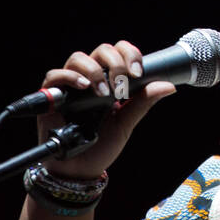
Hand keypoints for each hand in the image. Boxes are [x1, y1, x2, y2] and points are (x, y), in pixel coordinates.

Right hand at [34, 40, 175, 178]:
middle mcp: (90, 79)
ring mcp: (70, 86)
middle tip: (122, 85)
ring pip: (78, 58)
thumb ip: (143, 102)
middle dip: (115, 63)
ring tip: (103, 92)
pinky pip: (55, 75)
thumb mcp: (126, 123)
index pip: (119, 52)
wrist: (80, 169)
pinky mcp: (51, 96)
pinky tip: (83, 87)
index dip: (129, 54)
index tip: (138, 72)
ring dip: (94, 71)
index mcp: (110, 81)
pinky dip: (69, 77)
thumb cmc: (102, 146)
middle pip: (101, 50)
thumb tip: (168, 86)